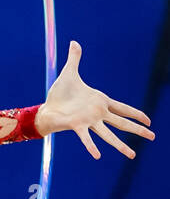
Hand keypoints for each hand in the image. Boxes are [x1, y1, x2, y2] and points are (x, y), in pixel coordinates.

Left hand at [36, 40, 154, 159]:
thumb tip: (74, 42)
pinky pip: (86, 138)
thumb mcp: (69, 73)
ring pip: (109, 135)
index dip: (136, 114)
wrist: (46, 109)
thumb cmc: (59, 94)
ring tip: (132, 155)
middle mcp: (98, 114)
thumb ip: (74, 58)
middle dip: (138, 130)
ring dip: (121, 145)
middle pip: (123, 123)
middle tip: (153, 136)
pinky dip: (91, 147)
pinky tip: (98, 156)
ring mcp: (89, 122)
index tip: (149, 120)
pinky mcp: (77, 126)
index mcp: (101, 102)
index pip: (123, 108)